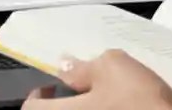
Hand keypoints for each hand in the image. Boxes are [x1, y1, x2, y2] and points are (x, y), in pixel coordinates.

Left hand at [22, 50, 171, 109]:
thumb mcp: (112, 67)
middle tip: (81, 89)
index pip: (32, 107)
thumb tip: (66, 65)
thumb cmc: (139, 102)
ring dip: (89, 106)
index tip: (50, 86)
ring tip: (106, 97)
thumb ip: (84, 66)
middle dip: (66, 101)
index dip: (37, 94)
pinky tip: (124, 107)